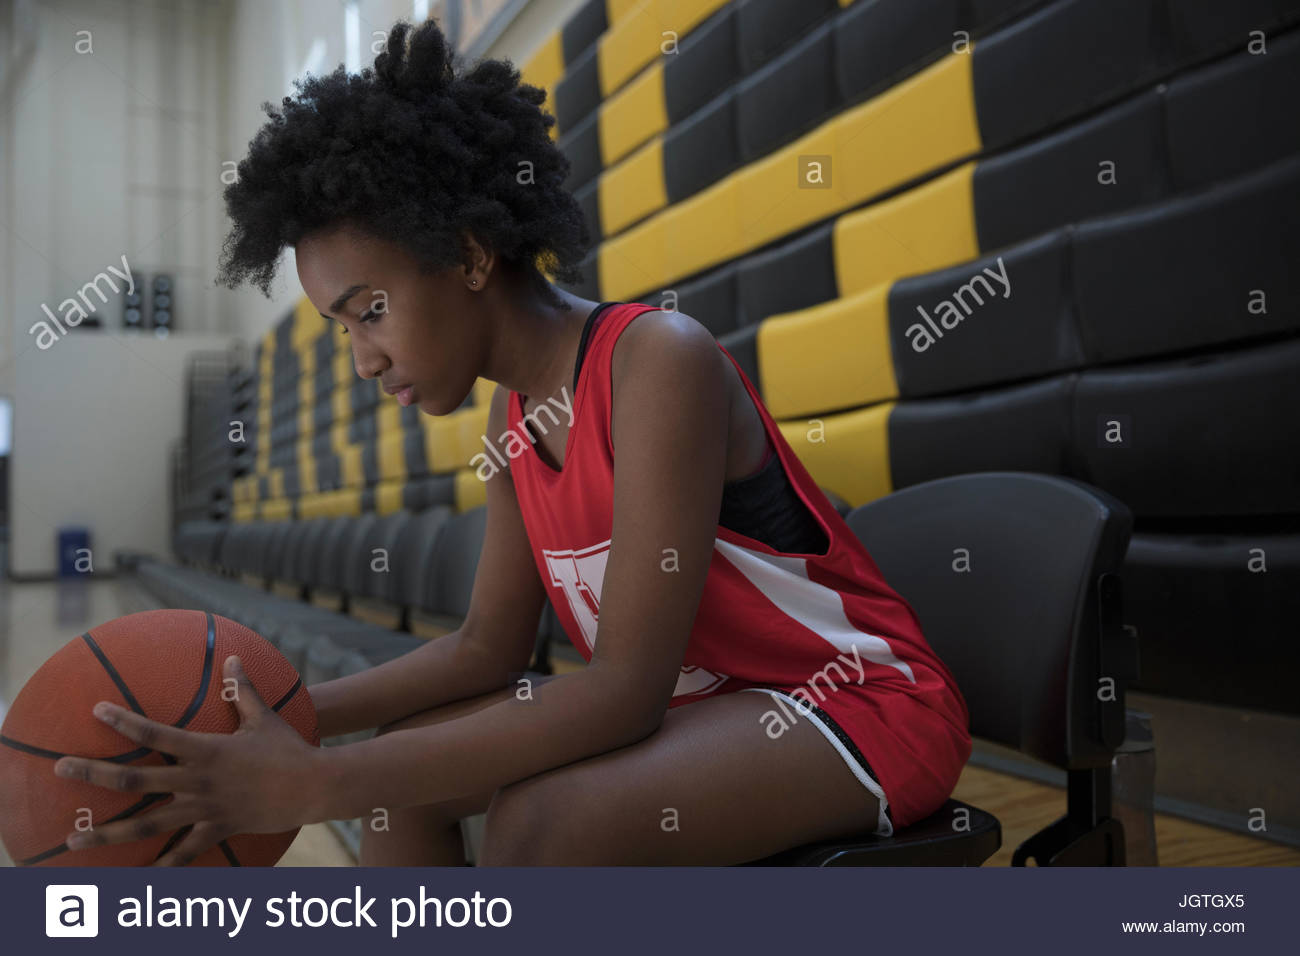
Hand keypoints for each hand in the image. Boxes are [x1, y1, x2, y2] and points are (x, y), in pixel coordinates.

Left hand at [53, 654, 322, 865]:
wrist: (314, 786)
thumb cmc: (288, 748)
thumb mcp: (264, 716)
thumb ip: (243, 690)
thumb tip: (231, 659)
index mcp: (205, 750)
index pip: (156, 734)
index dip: (125, 722)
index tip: (97, 711)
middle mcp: (197, 781)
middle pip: (135, 780)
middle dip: (94, 774)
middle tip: (60, 768)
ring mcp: (204, 809)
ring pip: (146, 824)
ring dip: (107, 832)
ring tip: (73, 838)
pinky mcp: (216, 829)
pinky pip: (182, 853)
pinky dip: (159, 866)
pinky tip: (134, 878)